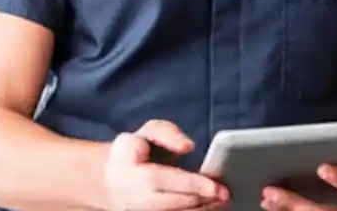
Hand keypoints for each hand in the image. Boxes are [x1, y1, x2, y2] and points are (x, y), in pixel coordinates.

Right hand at [104, 120, 229, 210]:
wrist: (110, 179)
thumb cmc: (135, 151)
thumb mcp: (147, 132)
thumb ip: (167, 133)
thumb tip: (188, 147)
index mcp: (130, 171)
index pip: (164, 180)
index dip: (192, 184)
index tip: (216, 187)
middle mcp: (133, 197)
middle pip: (171, 203)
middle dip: (201, 200)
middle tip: (226, 194)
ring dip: (200, 210)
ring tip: (222, 202)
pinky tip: (209, 208)